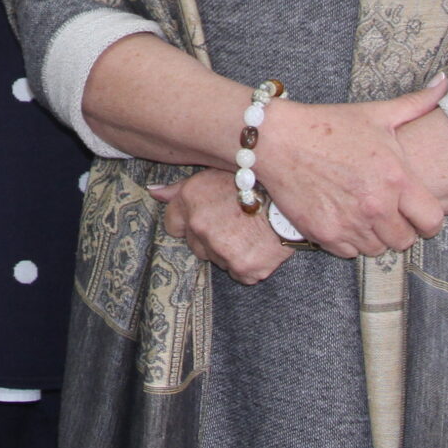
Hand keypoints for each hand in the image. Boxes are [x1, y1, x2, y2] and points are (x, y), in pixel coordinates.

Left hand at [149, 171, 291, 285]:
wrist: (294, 199)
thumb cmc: (257, 181)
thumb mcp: (216, 173)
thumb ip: (181, 188)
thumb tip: (153, 193)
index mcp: (191, 199)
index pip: (173, 224)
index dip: (189, 223)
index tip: (207, 220)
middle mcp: (200, 225)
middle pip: (195, 245)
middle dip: (211, 238)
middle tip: (236, 224)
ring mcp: (220, 248)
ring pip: (217, 260)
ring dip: (230, 251)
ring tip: (251, 232)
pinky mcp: (242, 267)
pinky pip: (239, 273)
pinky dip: (249, 265)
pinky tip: (261, 246)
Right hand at [250, 77, 447, 257]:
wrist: (277, 139)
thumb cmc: (328, 125)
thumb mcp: (376, 113)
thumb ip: (417, 103)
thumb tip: (445, 82)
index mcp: (396, 178)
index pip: (432, 222)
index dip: (425, 218)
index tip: (413, 210)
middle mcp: (377, 205)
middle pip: (404, 241)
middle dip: (397, 227)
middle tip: (382, 209)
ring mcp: (350, 223)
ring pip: (377, 249)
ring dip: (372, 235)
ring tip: (359, 211)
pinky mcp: (326, 234)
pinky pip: (349, 252)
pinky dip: (346, 240)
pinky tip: (340, 215)